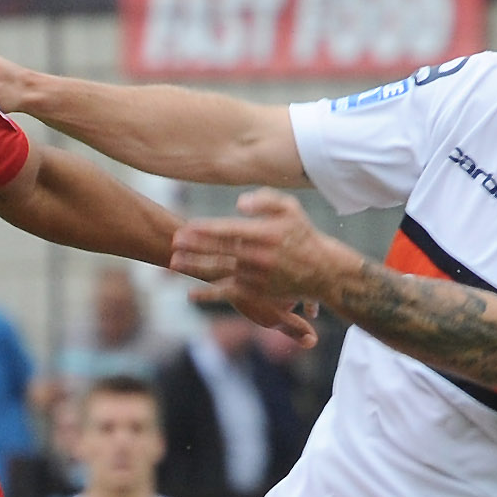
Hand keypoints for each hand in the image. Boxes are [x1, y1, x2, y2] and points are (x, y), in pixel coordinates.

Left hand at [171, 191, 327, 347]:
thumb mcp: (291, 208)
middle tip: (173, 242)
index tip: (186, 227)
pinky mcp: (257, 292)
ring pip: (220, 271)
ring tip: (174, 263)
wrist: (322, 271)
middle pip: (220, 250)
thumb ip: (266, 199)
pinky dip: (209, 295)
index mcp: (264, 234)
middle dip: (194, 246)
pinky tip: (191, 296)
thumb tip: (239, 204)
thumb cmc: (303, 235)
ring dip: (195, 267)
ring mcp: (256, 276)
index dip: (206, 230)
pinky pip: (229, 294)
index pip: (229, 231)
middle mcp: (258, 256)